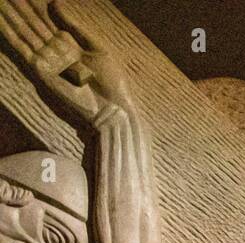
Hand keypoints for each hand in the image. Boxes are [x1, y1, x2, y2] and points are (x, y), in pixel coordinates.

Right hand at [0, 1, 131, 123]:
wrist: (111, 108)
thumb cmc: (111, 80)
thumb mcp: (97, 47)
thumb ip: (75, 26)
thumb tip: (54, 2)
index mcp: (71, 43)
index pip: (49, 19)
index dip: (37, 4)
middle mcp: (56, 49)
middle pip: (34, 23)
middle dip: (21, 7)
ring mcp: (47, 59)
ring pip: (24, 32)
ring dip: (11, 16)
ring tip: (0, 1)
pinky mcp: (40, 70)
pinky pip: (21, 48)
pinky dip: (9, 33)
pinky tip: (0, 19)